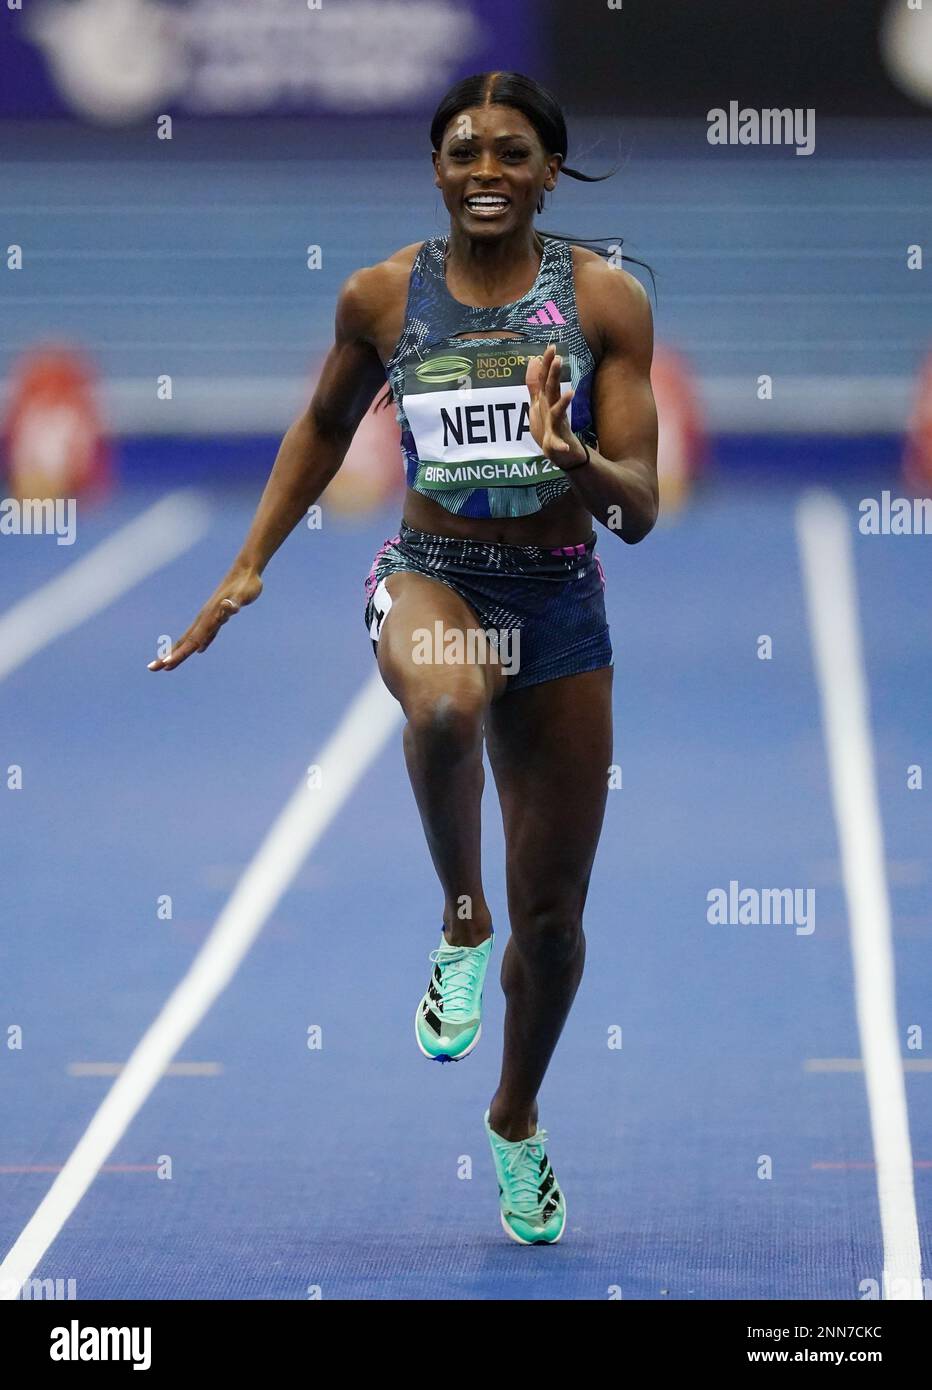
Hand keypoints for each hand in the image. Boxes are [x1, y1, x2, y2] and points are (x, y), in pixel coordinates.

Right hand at [147, 566, 262, 671]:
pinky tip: (200, 649)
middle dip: (168, 656)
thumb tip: (227, 606)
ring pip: (191, 638)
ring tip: (166, 662)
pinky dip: (201, 643)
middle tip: (151, 668)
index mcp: (210, 618)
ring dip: (179, 651)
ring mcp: (211, 616)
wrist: (246, 570)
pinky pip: (206, 633)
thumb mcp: (242, 595)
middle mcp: (206, 618)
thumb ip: (234, 603)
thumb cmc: (246, 584)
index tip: (166, 665)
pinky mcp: (219, 615)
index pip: (192, 641)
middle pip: (184, 642)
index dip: (180, 654)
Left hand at [526, 343, 586, 466]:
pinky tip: (564, 447)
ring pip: (559, 413)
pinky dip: (561, 446)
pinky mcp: (555, 443)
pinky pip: (558, 444)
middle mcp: (553, 410)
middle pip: (552, 390)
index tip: (551, 346)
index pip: (546, 378)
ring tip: (570, 393)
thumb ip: (534, 384)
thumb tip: (533, 360)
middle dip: (554, 375)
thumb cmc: (549, 427)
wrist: (562, 454)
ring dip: (563, 403)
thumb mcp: (538, 403)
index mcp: (547, 400)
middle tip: (558, 359)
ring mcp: (556, 426)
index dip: (547, 363)